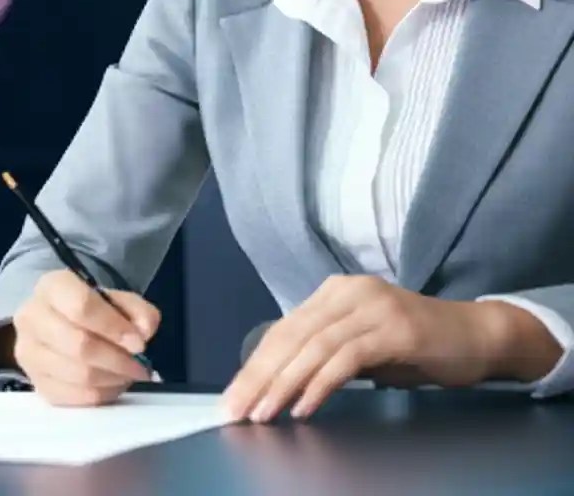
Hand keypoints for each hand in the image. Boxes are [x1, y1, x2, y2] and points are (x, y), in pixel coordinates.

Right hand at [11, 270, 158, 406]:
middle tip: (140, 366)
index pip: (80, 307)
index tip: (139, 343)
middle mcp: (31, 317)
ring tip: (128, 374)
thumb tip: (142, 333)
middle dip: (117, 360)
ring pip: (77, 374)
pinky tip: (111, 385)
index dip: (113, 328)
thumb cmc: (94, 311)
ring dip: (112, 379)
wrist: (63, 324)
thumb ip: (139, 311)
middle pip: (78, 345)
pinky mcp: (34, 382)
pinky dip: (99, 395)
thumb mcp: (121, 300)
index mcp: (52, 287)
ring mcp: (27, 352)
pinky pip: (72, 396)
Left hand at [222, 275, 562, 421]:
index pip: (281, 332)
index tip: (231, 399)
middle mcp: (348, 293)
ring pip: (313, 347)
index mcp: (333, 294)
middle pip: (290, 338)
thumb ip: (322, 355)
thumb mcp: (359, 346)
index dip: (253, 367)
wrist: (476, 335)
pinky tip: (304, 406)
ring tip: (263, 414)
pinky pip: (346, 358)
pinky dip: (320, 384)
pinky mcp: (394, 328)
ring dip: (283, 385)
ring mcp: (372, 307)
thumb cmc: (415, 345)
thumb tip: (274, 385)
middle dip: (258, 378)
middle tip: (235, 410)